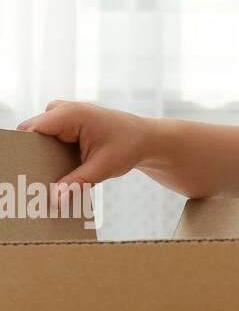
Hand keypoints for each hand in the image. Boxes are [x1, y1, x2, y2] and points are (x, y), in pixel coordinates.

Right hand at [15, 99, 152, 202]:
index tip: (20, 174)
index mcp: (70, 115)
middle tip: (29, 185)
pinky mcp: (64, 124)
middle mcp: (62, 110)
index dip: (20, 151)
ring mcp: (62, 115)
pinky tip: (51, 176)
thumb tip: (55, 200)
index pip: (29, 131)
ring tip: (38, 183)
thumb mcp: (104, 167)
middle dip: (28, 159)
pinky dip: (46, 156)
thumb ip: (77, 183)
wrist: (145, 138)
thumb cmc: (129, 146)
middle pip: (30, 136)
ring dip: (37, 159)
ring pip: (36, 139)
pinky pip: (46, 140)